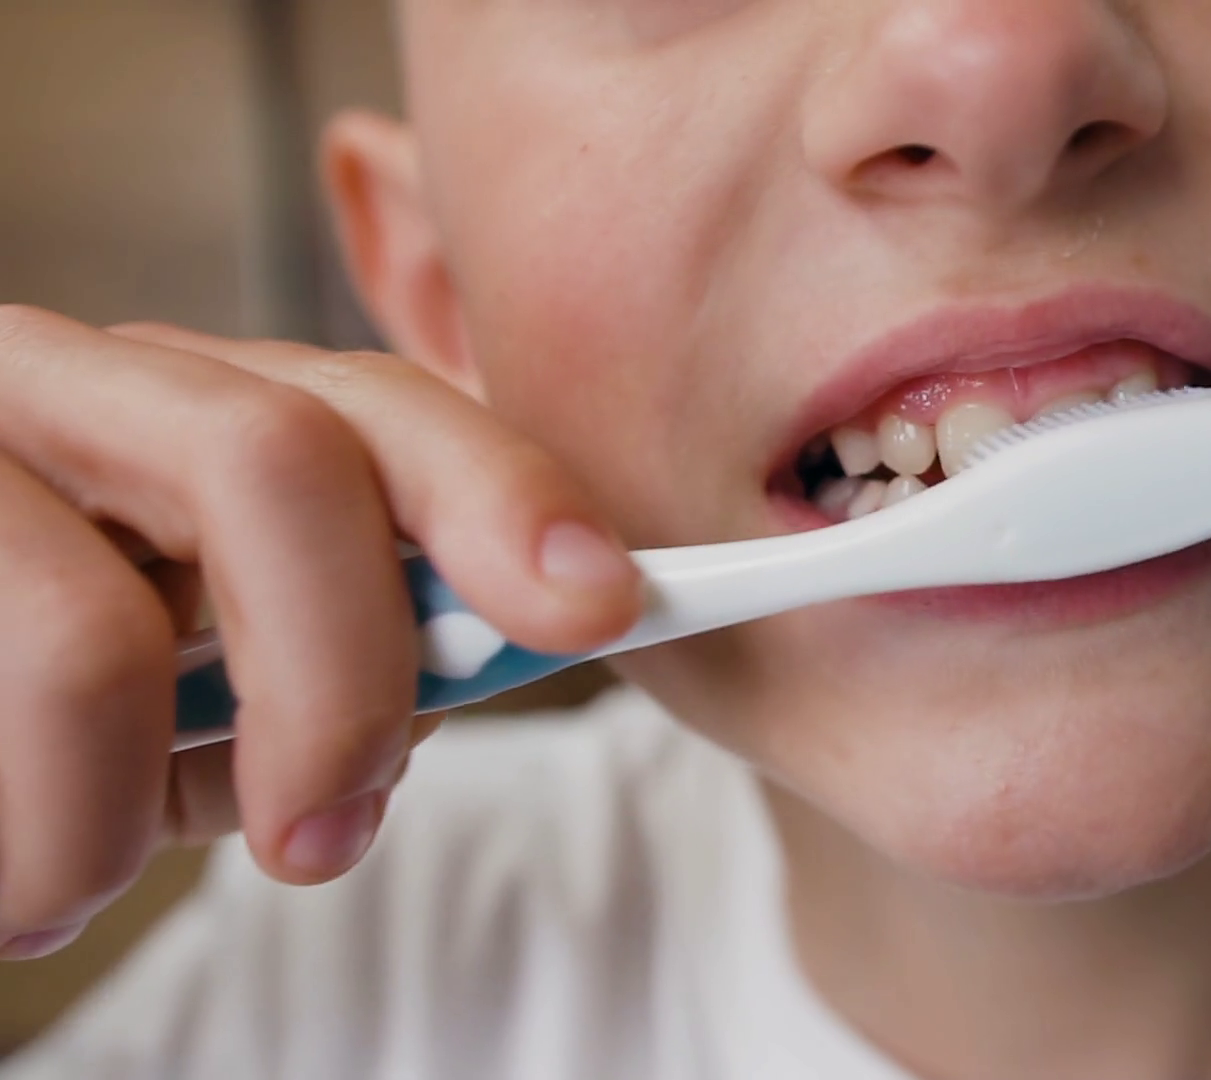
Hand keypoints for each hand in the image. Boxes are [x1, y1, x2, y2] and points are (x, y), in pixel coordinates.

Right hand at [0, 306, 640, 959]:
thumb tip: (456, 682)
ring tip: (67, 874)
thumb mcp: (204, 674)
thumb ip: (332, 646)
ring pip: (90, 643)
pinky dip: (21, 855)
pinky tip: (0, 861)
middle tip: (319, 835)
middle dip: (343, 677)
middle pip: (277, 459)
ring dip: (107, 826)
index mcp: (194, 412)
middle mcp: (68, 388)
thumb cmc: (47, 711)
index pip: (376, 408)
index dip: (502, 491)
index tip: (598, 601)